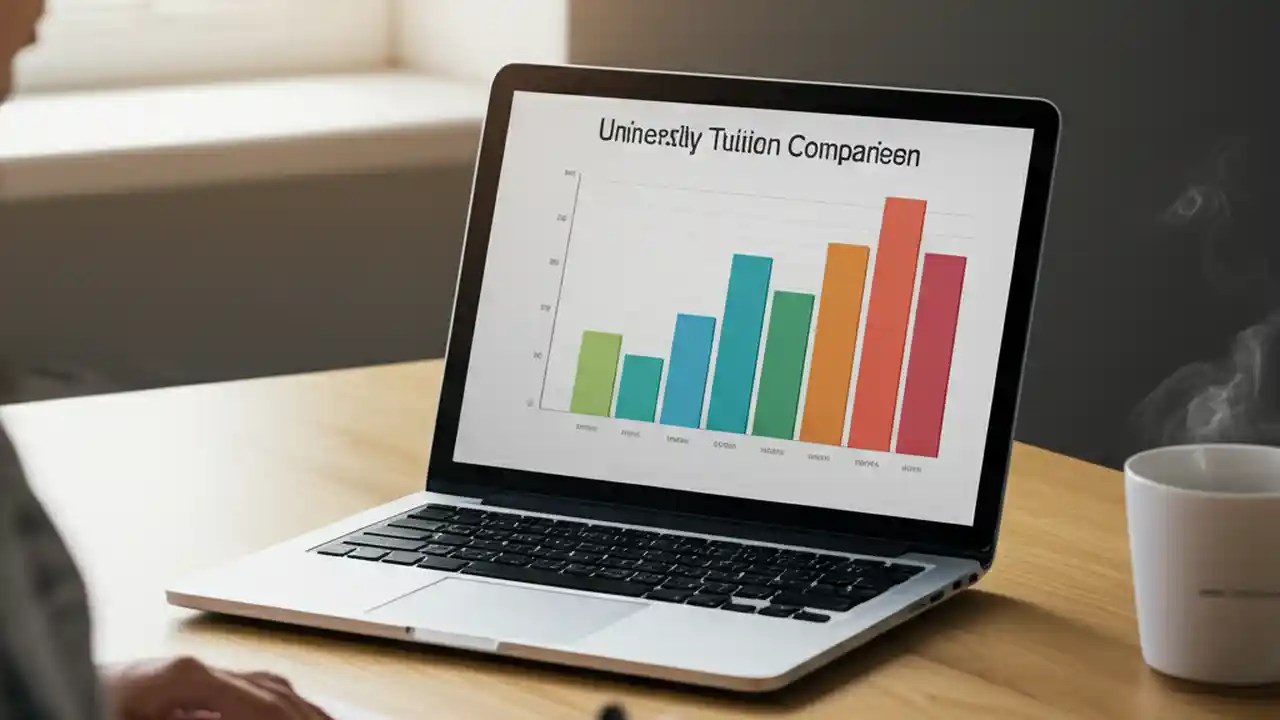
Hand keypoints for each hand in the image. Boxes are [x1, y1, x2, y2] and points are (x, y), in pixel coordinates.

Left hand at [105, 656, 333, 719]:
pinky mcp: (183, 678)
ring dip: (300, 707)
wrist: (38, 690)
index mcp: (188, 677)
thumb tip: (265, 714)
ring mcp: (192, 669)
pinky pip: (247, 684)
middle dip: (308, 715)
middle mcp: (196, 667)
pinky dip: (278, 699)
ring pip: (267, 684)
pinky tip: (291, 708)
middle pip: (275, 691)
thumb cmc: (85, 707)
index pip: (264, 707)